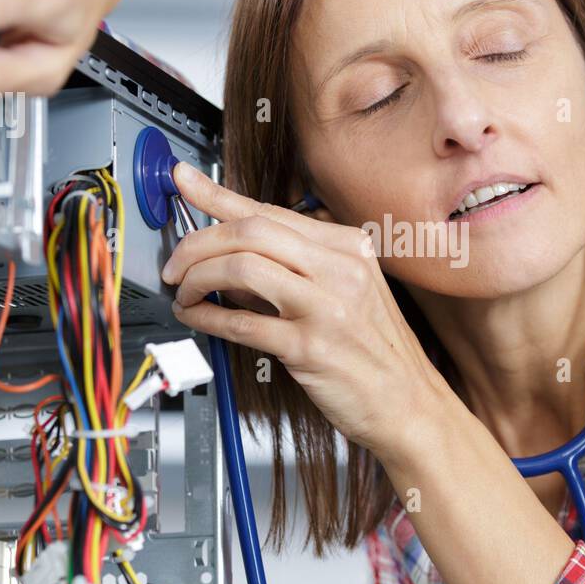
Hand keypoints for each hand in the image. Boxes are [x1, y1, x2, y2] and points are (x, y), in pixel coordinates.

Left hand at [161, 162, 452, 457]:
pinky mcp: (311, 348)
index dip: (217, 194)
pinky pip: (242, 323)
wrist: (409, 402)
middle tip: (175, 263)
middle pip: (250, 232)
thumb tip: (226, 253)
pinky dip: (207, 319)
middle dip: (197, 243)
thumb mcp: (344, 292)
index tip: (184, 181)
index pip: (269, 210)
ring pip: (241, 269)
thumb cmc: (375, 350)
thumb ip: (289, 268)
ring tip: (185, 293)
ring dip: (197, 279)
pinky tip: (197, 319)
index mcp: (348, 246)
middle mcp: (340, 269)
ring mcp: (327, 307)